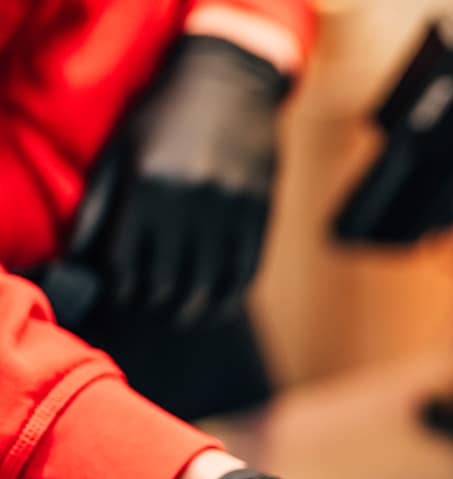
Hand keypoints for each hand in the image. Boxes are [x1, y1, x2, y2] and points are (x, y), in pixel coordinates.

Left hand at [93, 35, 284, 325]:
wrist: (231, 81)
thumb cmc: (164, 116)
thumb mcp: (120, 152)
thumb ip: (98, 209)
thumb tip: (82, 265)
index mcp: (147, 185)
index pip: (126, 266)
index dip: (119, 293)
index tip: (119, 299)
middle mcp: (190, 200)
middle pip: (166, 285)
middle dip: (152, 307)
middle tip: (148, 309)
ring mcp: (230, 208)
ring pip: (208, 288)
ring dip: (191, 312)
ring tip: (180, 314)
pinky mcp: (261, 211)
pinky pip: (245, 271)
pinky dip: (230, 296)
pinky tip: (217, 302)